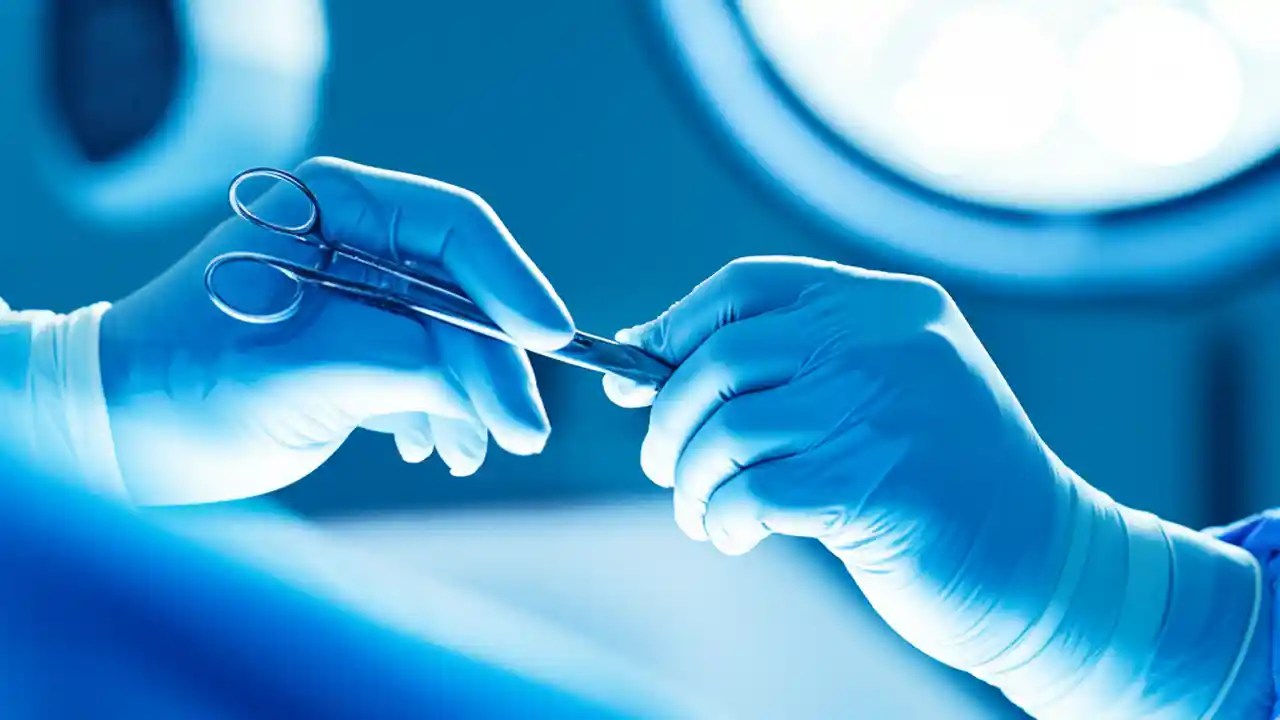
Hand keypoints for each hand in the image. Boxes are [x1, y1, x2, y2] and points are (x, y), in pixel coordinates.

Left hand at [101, 157, 572, 504]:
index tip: (550, 341)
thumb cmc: (187, 386)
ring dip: (474, 399)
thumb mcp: (306, 369)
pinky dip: (446, 415)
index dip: (513, 282)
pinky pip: (433, 374)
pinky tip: (437, 449)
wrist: (121, 436)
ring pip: (459, 340)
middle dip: (496, 363)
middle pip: (467, 292)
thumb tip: (508, 394)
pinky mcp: (364, 349)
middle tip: (523, 431)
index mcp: (334, 208)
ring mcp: (363, 298)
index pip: (455, 228)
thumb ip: (413, 366)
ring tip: (469, 453)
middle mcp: (357, 243)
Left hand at [606, 257, 1272, 717]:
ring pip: (727, 430)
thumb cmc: (940, 481)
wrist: (1046, 563)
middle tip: (668, 466)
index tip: (636, 374)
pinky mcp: (877, 485)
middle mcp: (885, 342)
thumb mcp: (875, 397)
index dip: (674, 326)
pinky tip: (734, 536)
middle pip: (722, 357)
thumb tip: (639, 363)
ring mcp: (884, 409)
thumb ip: (781, 372)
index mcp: (885, 305)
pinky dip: (723, 519)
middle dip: (668, 419)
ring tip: (704, 514)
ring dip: (692, 482)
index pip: (747, 287)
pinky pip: (753, 492)